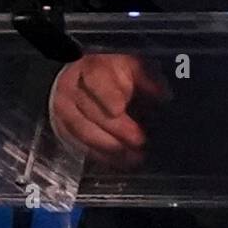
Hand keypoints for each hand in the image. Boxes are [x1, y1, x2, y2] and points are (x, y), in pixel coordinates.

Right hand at [50, 54, 168, 169]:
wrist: (83, 79)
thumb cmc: (112, 72)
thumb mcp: (132, 66)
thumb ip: (147, 78)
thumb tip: (165, 95)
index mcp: (91, 67)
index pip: (95, 79)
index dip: (107, 95)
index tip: (119, 109)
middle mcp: (73, 88)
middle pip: (91, 111)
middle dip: (117, 129)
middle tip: (139, 140)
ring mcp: (65, 111)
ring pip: (83, 132)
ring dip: (110, 147)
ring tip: (134, 156)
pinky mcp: (63, 129)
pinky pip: (79, 146)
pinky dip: (101, 156)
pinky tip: (120, 161)